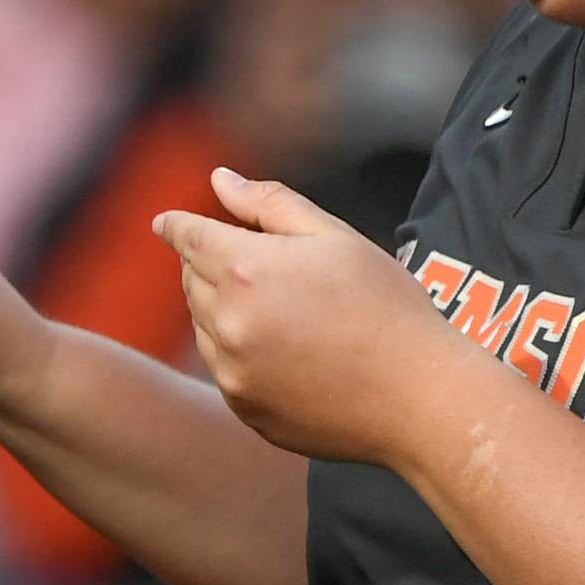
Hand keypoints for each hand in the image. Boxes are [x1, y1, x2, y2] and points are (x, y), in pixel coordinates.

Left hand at [156, 168, 468, 465]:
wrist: (421, 398)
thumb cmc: (388, 307)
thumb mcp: (334, 238)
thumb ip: (268, 204)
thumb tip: (218, 178)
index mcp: (246, 270)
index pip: (189, 237)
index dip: (176, 226)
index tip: (164, 222)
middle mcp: (227, 321)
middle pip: (192, 279)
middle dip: (211, 264)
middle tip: (260, 264)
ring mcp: (231, 369)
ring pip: (202, 324)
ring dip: (224, 308)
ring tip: (288, 310)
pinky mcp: (242, 405)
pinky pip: (223, 366)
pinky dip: (238, 350)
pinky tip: (289, 350)